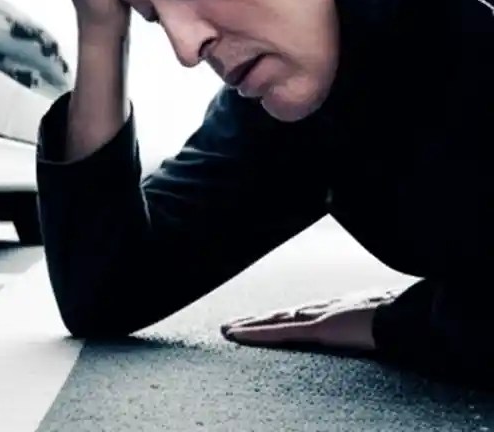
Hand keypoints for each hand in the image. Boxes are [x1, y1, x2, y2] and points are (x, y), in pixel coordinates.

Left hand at [220, 289, 402, 353]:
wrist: (415, 317)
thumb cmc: (407, 317)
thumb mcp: (390, 318)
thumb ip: (378, 320)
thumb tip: (383, 324)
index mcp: (343, 307)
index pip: (305, 313)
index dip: (284, 316)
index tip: (268, 319)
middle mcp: (326, 307)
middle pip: (285, 314)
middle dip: (260, 319)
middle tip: (235, 325)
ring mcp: (321, 316)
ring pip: (275, 321)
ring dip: (250, 326)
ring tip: (228, 331)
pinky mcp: (319, 328)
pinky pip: (280, 332)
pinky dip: (256, 333)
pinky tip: (236, 335)